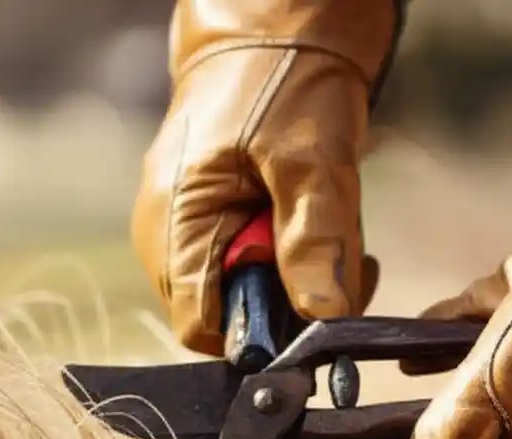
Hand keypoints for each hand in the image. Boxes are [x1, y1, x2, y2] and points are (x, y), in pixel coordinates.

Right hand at [130, 0, 399, 355]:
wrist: (274, 31)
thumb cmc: (284, 80)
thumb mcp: (312, 158)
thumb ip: (315, 240)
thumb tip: (323, 316)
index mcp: (174, 223)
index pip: (203, 328)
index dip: (262, 335)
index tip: (318, 310)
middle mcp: (168, 236)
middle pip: (227, 317)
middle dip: (290, 302)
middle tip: (343, 262)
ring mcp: (188, 229)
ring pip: (247, 294)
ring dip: (300, 276)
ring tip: (335, 229)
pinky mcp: (212, 221)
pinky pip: (254, 265)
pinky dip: (294, 256)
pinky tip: (318, 222)